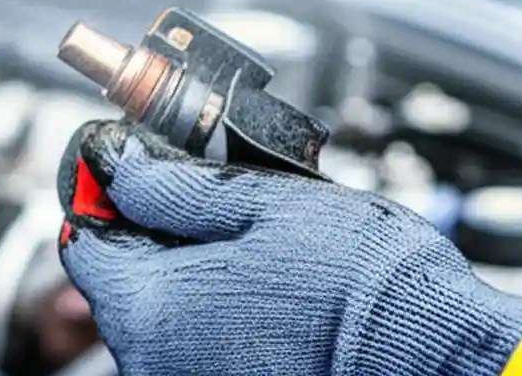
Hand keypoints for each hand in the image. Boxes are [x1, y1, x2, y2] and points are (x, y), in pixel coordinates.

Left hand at [56, 120, 521, 375]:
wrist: (434, 354)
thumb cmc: (361, 281)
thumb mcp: (263, 203)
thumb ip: (174, 187)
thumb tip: (117, 166)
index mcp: (151, 309)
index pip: (86, 243)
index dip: (111, 197)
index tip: (139, 171)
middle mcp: (153, 364)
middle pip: (128, 286)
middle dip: (165, 239)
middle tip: (229, 207)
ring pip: (168, 320)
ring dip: (200, 280)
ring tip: (268, 255)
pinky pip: (202, 350)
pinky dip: (225, 321)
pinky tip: (276, 300)